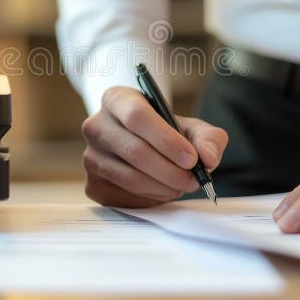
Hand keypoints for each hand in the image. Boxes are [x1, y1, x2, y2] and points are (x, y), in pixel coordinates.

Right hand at [81, 86, 228, 206]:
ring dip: (164, 187)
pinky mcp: (92, 184)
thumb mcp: (189, 126)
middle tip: (194, 180)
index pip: (137, 116)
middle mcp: (96, 126)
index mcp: (116, 99)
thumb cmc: (164, 131)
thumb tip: (209, 158)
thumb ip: (208, 138)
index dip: (166, 140)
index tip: (192, 158)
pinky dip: (151, 199)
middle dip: (171, 171)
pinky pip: (125, 197)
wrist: (139, 142)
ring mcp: (90, 156)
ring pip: (130, 178)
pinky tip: (162, 190)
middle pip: (135, 151)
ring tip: (182, 185)